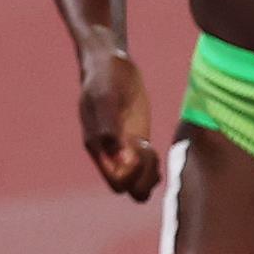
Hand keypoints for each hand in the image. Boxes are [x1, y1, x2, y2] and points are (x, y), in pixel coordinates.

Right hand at [77, 48, 158, 197]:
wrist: (110, 65)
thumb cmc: (105, 79)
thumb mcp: (106, 98)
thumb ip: (109, 126)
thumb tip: (117, 155)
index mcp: (98, 148)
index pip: (117, 182)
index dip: (132, 176)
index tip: (137, 151)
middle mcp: (110, 154)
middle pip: (129, 188)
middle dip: (143, 178)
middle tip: (149, 152)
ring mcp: (124, 149)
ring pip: (138, 183)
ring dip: (150, 175)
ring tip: (151, 151)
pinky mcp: (136, 141)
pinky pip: (145, 169)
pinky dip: (153, 168)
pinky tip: (154, 151)